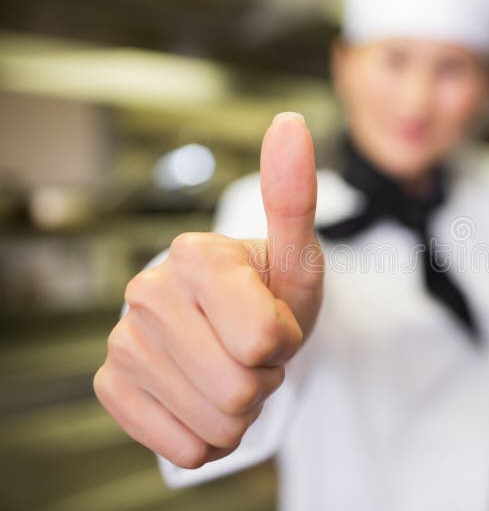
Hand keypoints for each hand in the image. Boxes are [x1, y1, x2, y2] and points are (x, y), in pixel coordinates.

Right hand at [93, 113, 323, 468]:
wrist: (236, 330)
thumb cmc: (273, 292)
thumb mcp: (297, 255)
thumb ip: (294, 196)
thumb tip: (289, 122)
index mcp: (196, 254)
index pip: (264, 340)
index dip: (283, 341)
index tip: (274, 322)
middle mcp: (147, 291)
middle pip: (239, 387)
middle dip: (263, 379)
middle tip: (254, 352)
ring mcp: (123, 340)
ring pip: (215, 423)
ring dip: (239, 409)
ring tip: (232, 370)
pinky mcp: (111, 384)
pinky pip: (182, 445)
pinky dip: (207, 434)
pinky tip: (203, 397)